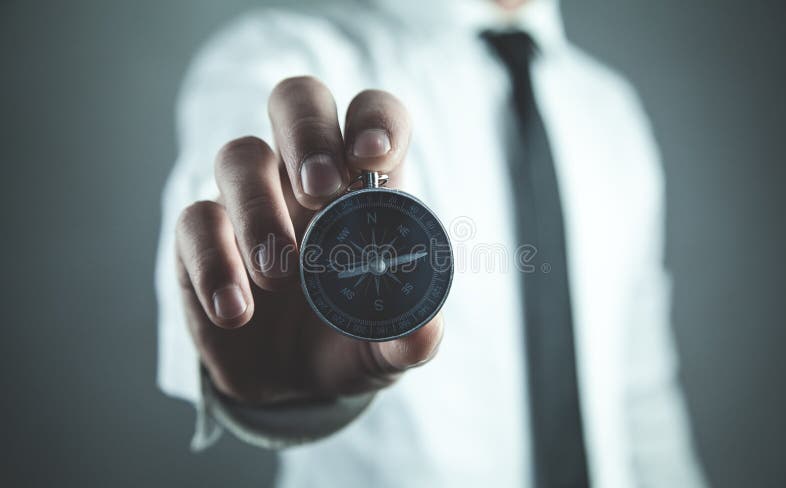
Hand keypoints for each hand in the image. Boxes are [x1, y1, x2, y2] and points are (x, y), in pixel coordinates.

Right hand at [175, 77, 442, 405]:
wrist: (291, 383)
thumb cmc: (349, 340)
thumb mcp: (388, 348)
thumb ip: (410, 336)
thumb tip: (423, 330)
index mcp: (362, 183)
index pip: (369, 114)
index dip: (373, 120)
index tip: (374, 158)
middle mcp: (302, 175)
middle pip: (296, 100)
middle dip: (308, 133)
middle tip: (320, 192)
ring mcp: (248, 200)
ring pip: (238, 155)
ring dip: (259, 209)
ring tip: (279, 275)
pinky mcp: (200, 237)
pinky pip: (194, 222)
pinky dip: (214, 262)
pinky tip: (236, 311)